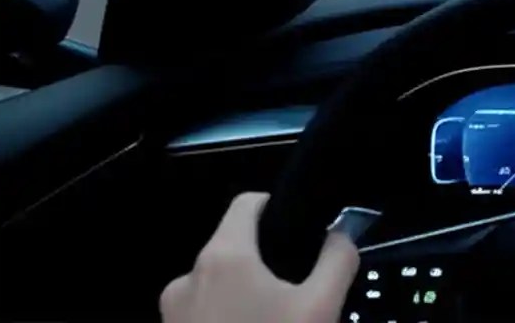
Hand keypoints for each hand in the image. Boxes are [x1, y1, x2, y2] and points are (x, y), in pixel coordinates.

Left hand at [161, 192, 359, 322]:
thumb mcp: (321, 308)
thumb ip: (338, 260)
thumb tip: (340, 235)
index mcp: (223, 256)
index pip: (247, 203)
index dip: (278, 207)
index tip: (302, 231)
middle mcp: (188, 276)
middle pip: (235, 247)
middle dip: (268, 264)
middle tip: (298, 294)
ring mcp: (174, 311)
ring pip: (220, 284)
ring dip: (248, 296)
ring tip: (277, 322)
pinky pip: (206, 312)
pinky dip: (230, 317)